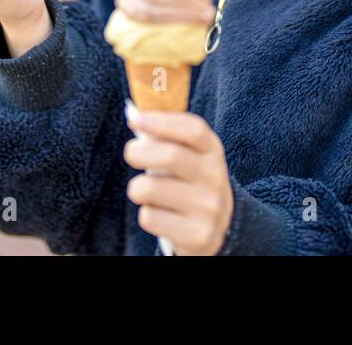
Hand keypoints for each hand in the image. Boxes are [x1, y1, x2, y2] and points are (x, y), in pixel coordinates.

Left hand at [123, 107, 233, 255]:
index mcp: (213, 152)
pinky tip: (160, 215)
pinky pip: (149, 217)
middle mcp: (215, 178)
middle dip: (138, 152)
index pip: (193, 129)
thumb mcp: (190, 156)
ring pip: (150, 188)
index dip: (161, 121)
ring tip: (147, 191)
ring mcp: (209, 209)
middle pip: (169, 156)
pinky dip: (146, 214)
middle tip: (131, 153)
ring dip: (137, 188)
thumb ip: (166, 136)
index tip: (136, 119)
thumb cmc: (191, 182)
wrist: (220, 229)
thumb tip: (134, 115)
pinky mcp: (198, 236)